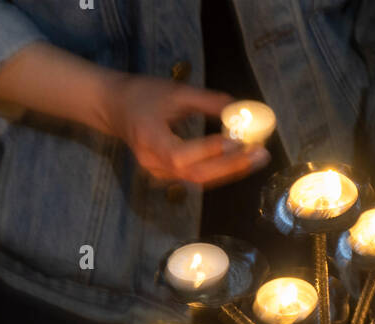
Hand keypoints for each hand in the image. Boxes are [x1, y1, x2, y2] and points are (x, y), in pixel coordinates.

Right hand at [100, 73, 269, 184]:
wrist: (115, 108)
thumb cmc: (142, 95)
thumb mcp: (174, 92)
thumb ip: (207, 101)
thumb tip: (240, 108)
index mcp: (149, 140)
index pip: (181, 154)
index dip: (209, 151)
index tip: (237, 141)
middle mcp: (153, 163)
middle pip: (196, 174)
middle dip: (231, 166)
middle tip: (259, 155)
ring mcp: (160, 173)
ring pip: (199, 179)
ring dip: (230, 170)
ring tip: (256, 158)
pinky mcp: (167, 175)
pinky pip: (197, 177)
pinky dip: (220, 170)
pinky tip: (240, 161)